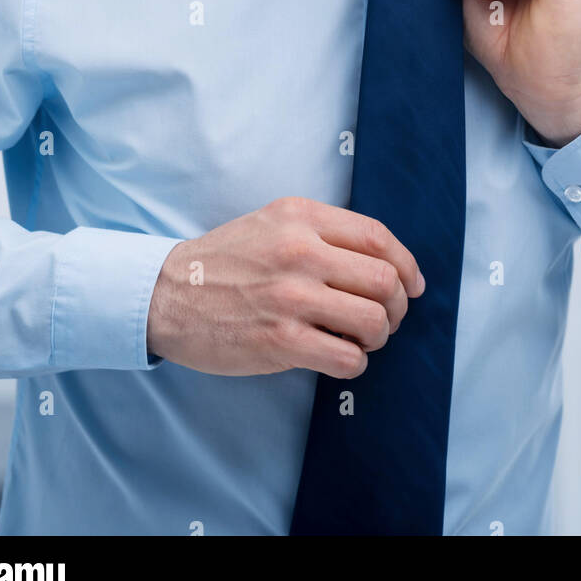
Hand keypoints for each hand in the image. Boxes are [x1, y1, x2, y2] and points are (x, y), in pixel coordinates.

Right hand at [146, 195, 424, 377]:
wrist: (167, 294)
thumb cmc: (225, 260)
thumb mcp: (273, 222)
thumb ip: (322, 232)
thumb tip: (383, 262)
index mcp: (301, 217)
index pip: (378, 237)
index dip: (407, 265)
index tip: (413, 285)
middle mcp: (300, 251)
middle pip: (384, 281)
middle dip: (397, 306)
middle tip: (387, 318)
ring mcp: (290, 297)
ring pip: (373, 321)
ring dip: (378, 336)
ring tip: (361, 339)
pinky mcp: (280, 340)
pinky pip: (347, 357)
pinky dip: (355, 363)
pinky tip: (339, 357)